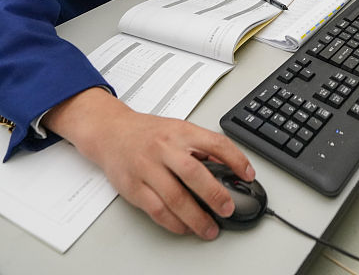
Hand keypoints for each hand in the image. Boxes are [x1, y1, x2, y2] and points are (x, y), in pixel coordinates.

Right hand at [44, 88, 251, 239]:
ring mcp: (147, 168)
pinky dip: (173, 223)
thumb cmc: (147, 132)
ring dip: (196, 217)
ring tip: (210, 229)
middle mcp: (164, 148)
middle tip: (228, 209)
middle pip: (193, 173)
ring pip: (174, 197)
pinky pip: (156, 209)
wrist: (110, 132)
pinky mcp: (133, 186)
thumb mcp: (178, 129)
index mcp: (181, 132)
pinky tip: (184, 227)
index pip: (215, 143)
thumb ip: (201, 147)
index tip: (248, 175)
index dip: (236, 159)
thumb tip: (228, 165)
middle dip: (215, 194)